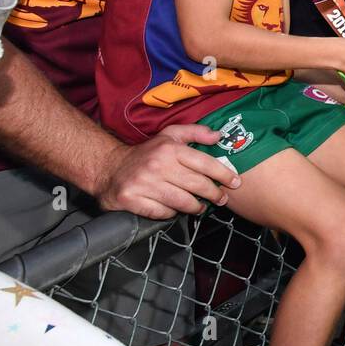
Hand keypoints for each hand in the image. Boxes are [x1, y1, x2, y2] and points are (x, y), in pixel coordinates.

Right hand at [93, 124, 243, 219]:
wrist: (109, 168)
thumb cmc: (146, 153)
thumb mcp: (169, 135)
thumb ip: (195, 132)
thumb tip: (218, 135)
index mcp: (169, 148)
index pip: (204, 163)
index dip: (224, 174)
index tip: (235, 182)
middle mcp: (158, 165)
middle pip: (197, 185)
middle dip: (214, 194)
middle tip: (221, 198)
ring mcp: (145, 184)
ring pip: (183, 202)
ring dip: (196, 207)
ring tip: (201, 206)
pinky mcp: (133, 200)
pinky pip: (163, 213)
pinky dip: (172, 213)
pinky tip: (174, 208)